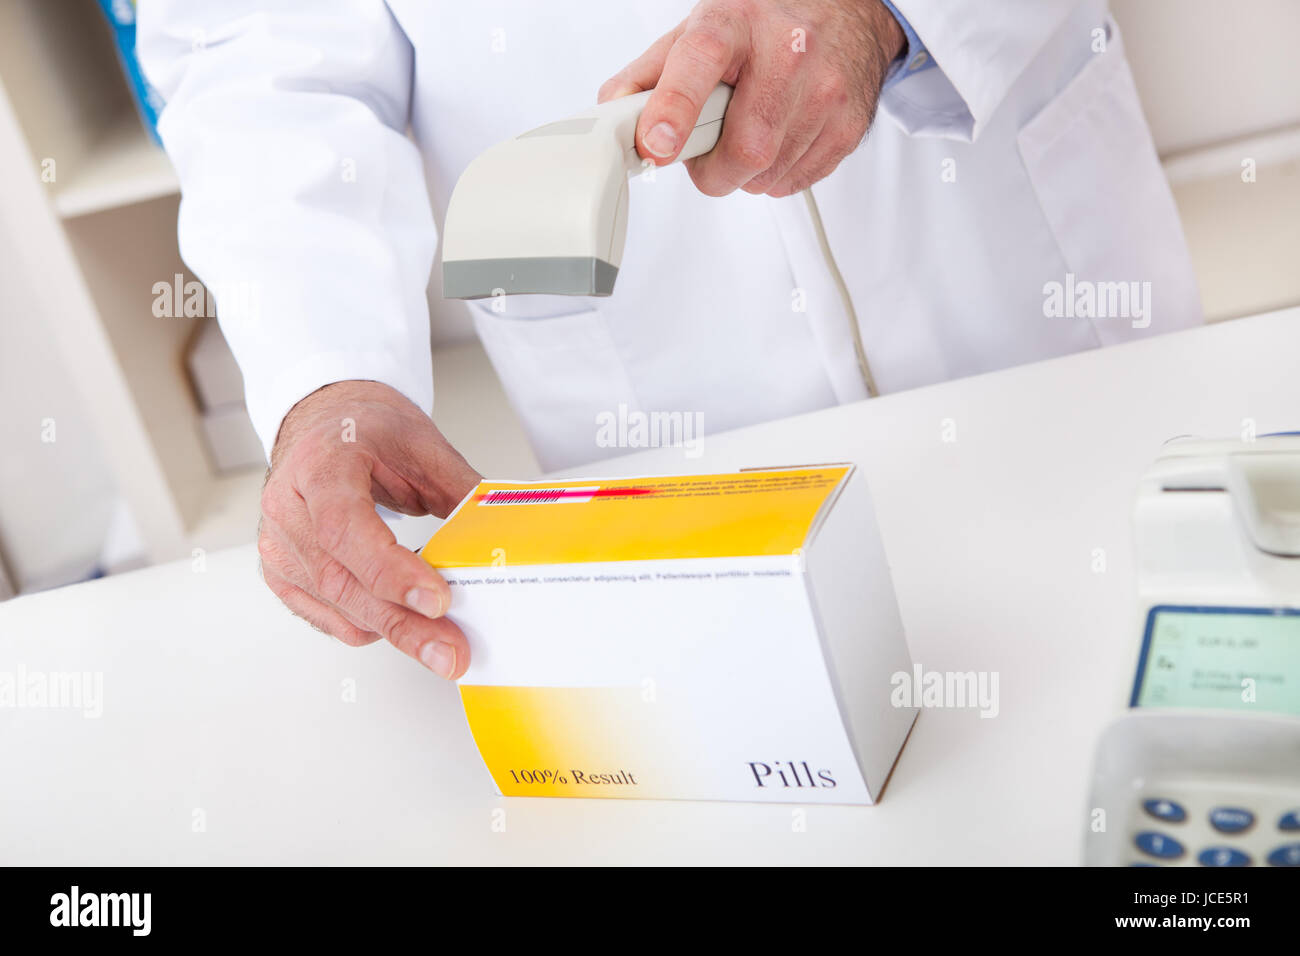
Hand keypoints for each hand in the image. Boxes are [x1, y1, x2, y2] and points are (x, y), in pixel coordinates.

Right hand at [258, 380, 479, 678]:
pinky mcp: (284, 574)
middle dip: (403, 623)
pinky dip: (372, 626)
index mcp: (320, 464)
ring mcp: (280, 544)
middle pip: (341, 580)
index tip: (437, 600)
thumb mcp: (422, 444)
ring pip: (338, 606)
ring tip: (442, 644)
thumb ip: (460, 490)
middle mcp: (288, 506)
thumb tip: (500, 535)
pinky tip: (405, 623)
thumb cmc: (366, 429)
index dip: (390, 570)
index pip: (345, 527)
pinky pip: (331, 617)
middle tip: (451, 651)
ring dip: (393, 630)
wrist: (326, 424)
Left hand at [599, 0, 903, 196]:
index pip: (702, 62)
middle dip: (712, 169)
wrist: (845, 15)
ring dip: (743, 172)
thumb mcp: (700, 31)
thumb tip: (614, 115)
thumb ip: (650, 76)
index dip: (675, 108)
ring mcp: (825, 91)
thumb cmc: (762, 26)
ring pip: (765, 175)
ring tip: (748, 130)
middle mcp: (788, 51)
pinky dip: (773, 174)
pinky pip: (791, 182)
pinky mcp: (848, 126)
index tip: (657, 144)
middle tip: (707, 148)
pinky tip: (778, 137)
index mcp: (736, 22)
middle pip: (743, 148)